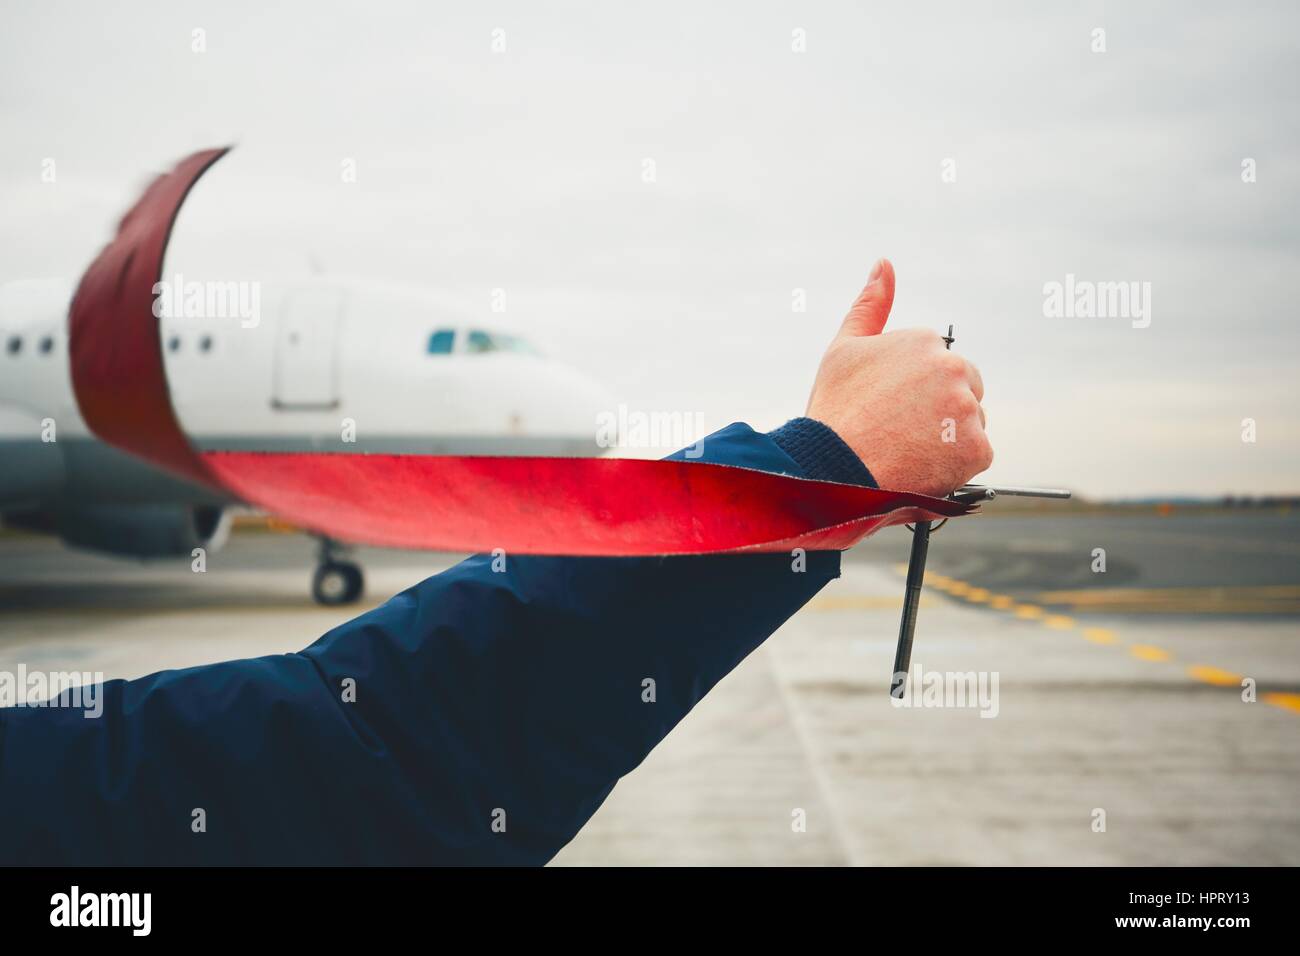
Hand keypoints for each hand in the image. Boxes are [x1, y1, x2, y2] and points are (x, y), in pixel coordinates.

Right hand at [804, 259, 991, 497]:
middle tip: (899, 431)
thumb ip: (870, 305)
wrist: (830, 471)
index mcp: (925, 341)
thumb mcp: (843, 349)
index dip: (911, 391)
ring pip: (970, 423)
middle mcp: (953, 368)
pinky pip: (975, 455)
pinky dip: (954, 464)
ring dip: (948, 437)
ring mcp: (968, 410)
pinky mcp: (977, 449)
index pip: (937, 366)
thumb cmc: (834, 412)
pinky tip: (921, 465)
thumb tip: (884, 264)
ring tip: (906, 450)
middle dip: (940, 409)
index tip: (888, 408)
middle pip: (963, 389)